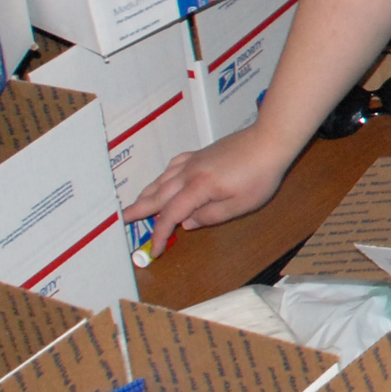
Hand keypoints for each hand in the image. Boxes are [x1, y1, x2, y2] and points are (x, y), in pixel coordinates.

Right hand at [122, 127, 299, 252]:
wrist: (268, 141)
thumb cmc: (259, 176)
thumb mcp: (239, 205)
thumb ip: (210, 216)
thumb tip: (186, 223)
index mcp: (198, 188)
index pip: (170, 215)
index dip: (159, 233)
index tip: (154, 250)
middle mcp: (189, 173)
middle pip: (158, 195)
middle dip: (139, 210)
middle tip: (122, 220)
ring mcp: (193, 161)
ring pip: (162, 179)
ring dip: (147, 193)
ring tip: (136, 205)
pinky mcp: (201, 153)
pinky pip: (173, 165)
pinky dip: (163, 176)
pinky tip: (163, 179)